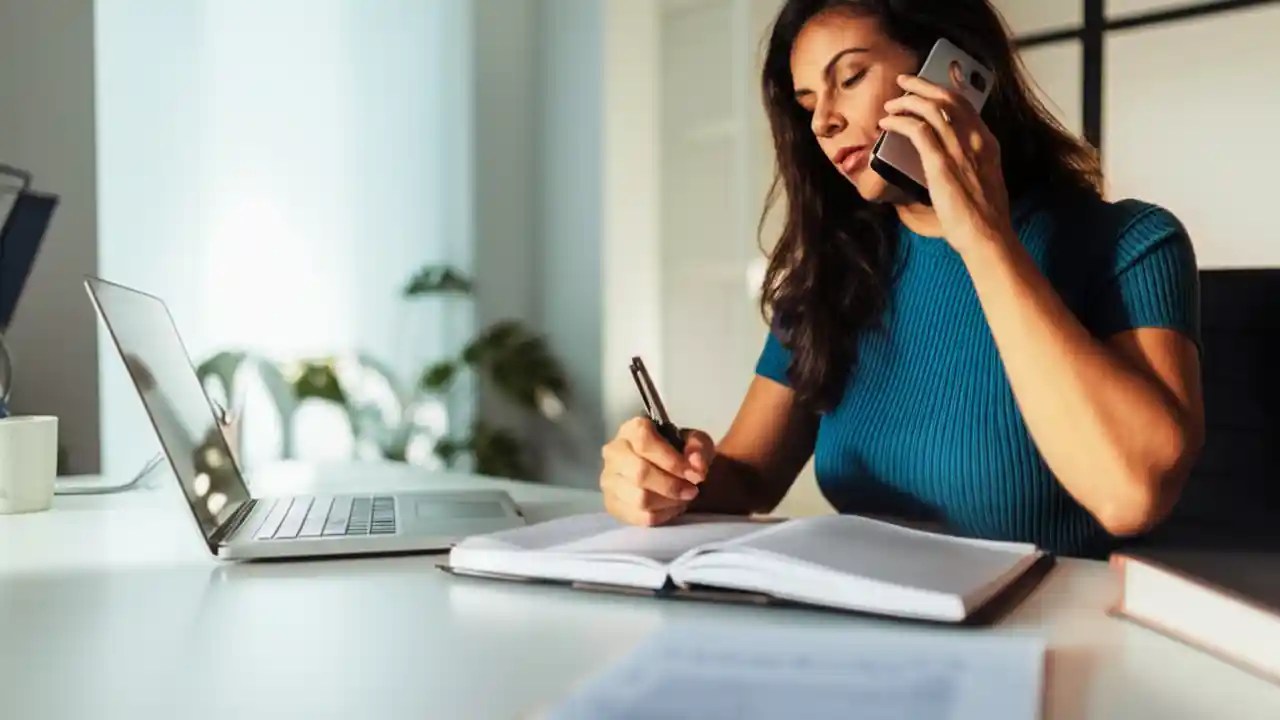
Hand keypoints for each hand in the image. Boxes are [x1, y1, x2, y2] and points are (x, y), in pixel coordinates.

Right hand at [600, 417, 716, 525]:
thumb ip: (699, 449)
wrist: (666, 470)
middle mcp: (615, 451)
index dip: (672, 461)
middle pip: (640, 473)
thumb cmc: (679, 452)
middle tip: (692, 491)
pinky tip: (671, 507)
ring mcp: (609, 479)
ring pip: (639, 498)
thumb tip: (696, 467)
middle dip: (672, 486)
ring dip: (668, 502)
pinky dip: (662, 515)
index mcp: (633, 429)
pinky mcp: (612, 504)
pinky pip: (639, 517)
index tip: (695, 475)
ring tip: (683, 499)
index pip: (644, 441)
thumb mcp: (696, 442)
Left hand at [879, 74, 1016, 255]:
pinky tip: (887, 123)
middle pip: (948, 98)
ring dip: (907, 102)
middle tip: (904, 82)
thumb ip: (970, 163)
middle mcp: (976, 140)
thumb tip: (944, 159)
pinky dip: (899, 121)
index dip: (943, 90)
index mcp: (988, 143)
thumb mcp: (984, 179)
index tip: (926, 87)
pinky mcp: (941, 164)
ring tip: (891, 105)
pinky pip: (917, 130)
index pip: (965, 104)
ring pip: (931, 109)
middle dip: (923, 85)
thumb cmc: (984, 217)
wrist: (988, 236)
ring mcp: (959, 150)